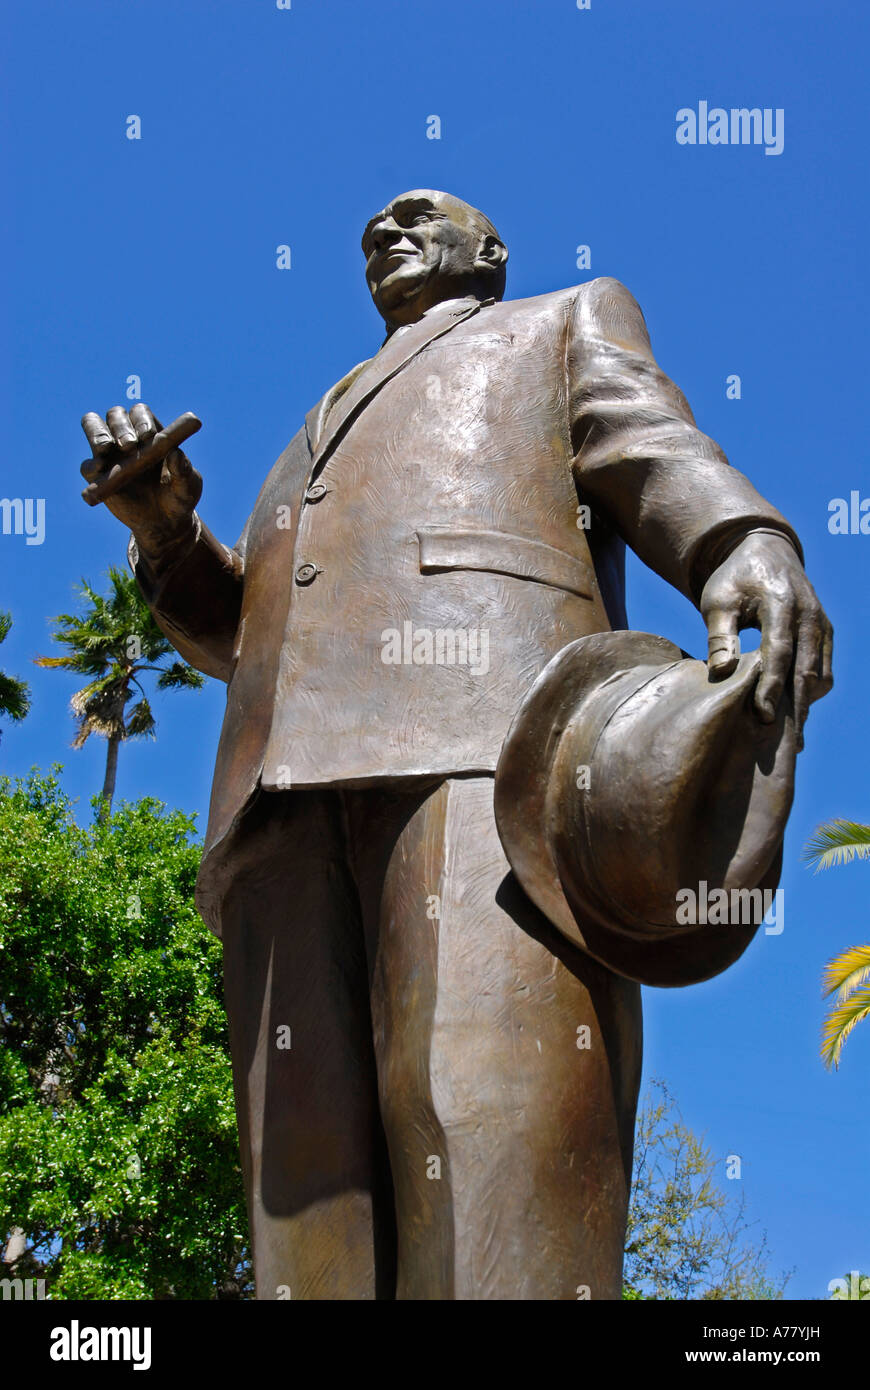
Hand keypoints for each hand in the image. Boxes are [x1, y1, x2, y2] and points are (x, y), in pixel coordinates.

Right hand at [81, 404, 201, 559]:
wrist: (164, 523)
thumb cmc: (179, 496)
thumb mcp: (188, 486)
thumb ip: (184, 470)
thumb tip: (176, 455)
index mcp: (151, 431)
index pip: (140, 413)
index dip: (141, 420)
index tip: (148, 436)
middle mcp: (127, 436)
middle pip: (115, 415)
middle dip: (120, 426)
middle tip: (130, 446)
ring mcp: (109, 454)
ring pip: (92, 426)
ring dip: (97, 433)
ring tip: (105, 447)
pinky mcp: (98, 476)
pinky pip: (87, 466)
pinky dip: (90, 466)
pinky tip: (99, 470)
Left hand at [700, 532, 832, 749]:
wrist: (766, 553)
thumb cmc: (735, 579)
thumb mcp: (718, 600)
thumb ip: (720, 635)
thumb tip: (722, 671)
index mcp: (782, 603)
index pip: (780, 651)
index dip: (771, 685)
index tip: (760, 715)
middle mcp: (810, 615)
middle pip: (808, 670)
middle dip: (796, 708)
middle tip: (787, 744)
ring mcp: (822, 625)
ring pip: (821, 674)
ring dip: (806, 704)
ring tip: (788, 735)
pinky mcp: (825, 633)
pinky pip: (824, 669)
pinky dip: (811, 692)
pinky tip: (791, 711)